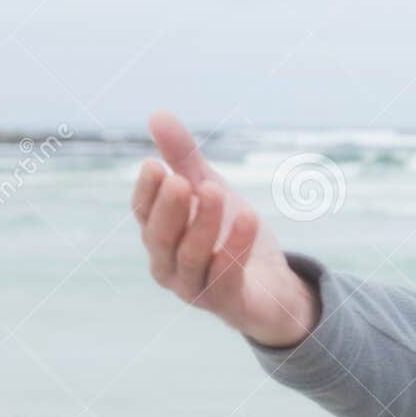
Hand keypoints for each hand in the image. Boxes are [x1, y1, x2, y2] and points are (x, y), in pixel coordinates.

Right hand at [132, 111, 318, 346]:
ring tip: (214, 190)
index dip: (146, 191)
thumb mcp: (210, 189)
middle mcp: (168, 266)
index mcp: (160, 238)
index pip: (142, 214)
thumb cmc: (232, 236)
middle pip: (159, 237)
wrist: (273, 285)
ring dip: (201, 223)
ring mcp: (194, 288)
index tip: (154, 164)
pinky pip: (226, 274)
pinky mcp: (225, 302)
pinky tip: (248, 216)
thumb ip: (184, 157)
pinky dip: (235, 246)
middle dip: (168, 207)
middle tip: (180, 180)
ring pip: (190, 256)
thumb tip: (157, 114)